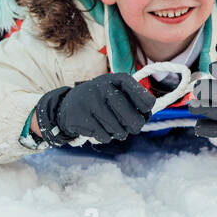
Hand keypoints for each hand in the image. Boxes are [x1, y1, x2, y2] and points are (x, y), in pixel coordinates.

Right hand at [34, 73, 155, 145]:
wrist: (69, 104)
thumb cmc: (102, 100)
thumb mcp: (118, 92)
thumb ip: (135, 101)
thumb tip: (147, 116)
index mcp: (118, 79)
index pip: (144, 99)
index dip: (147, 109)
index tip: (144, 111)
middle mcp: (105, 86)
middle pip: (132, 117)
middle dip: (135, 126)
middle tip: (133, 127)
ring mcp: (92, 101)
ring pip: (118, 129)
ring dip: (119, 133)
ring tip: (113, 127)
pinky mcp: (81, 116)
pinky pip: (104, 136)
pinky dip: (105, 137)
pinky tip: (99, 128)